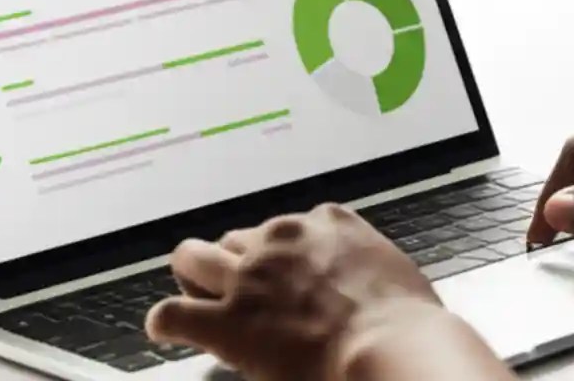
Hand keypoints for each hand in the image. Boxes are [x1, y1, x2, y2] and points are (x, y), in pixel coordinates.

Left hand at [145, 203, 458, 380]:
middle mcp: (280, 239)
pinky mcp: (226, 319)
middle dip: (235, 261)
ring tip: (194, 295)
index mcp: (325, 223)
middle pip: (237, 237)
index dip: (280, 254)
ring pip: (193, 258)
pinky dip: (167, 323)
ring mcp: (249, 277)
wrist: (391, 349)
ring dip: (192, 277)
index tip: (286, 274)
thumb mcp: (392, 271)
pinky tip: (168, 331)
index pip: (286, 228)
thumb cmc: (407, 324)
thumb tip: (364, 284)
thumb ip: (365, 267)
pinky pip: (173, 314)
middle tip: (240, 288)